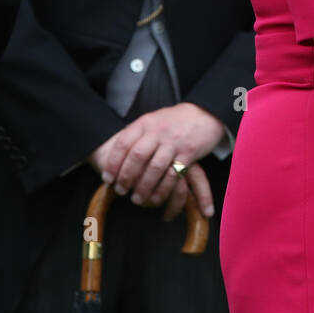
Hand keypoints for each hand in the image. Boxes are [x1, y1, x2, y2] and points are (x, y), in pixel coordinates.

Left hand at [89, 102, 224, 216]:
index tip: (108, 179)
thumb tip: (115, 157)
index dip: (113, 163)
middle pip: (137, 157)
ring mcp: (174, 141)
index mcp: (145, 123)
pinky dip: (163, 189)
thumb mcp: (152, 121)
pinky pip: (173, 174)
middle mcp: (158, 131)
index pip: (123, 143)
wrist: (205, 113)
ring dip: (143, 187)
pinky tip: (156, 198)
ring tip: (137, 199)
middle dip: (126, 177)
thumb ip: (136, 135)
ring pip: (154, 168)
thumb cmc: (174, 121)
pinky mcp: (189, 152)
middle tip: (121, 191)